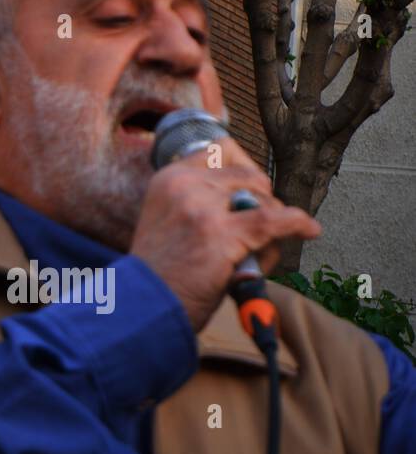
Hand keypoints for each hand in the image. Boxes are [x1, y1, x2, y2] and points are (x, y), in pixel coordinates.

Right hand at [129, 138, 320, 332]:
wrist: (145, 302)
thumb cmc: (160, 270)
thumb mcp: (167, 219)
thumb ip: (197, 201)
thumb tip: (247, 198)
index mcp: (168, 178)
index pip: (219, 150)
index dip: (245, 169)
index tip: (256, 188)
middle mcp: (184, 185)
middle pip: (248, 175)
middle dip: (263, 198)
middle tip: (264, 225)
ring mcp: (202, 207)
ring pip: (261, 199)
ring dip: (273, 223)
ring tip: (262, 250)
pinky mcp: (221, 233)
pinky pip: (274, 221)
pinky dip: (296, 224)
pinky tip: (308, 229)